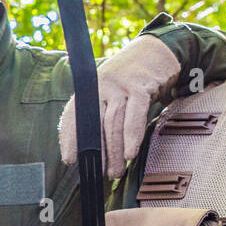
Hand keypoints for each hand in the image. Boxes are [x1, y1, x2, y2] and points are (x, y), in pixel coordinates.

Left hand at [58, 35, 182, 178]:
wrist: (157, 51)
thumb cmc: (132, 79)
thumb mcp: (111, 91)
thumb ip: (101, 113)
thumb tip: (93, 149)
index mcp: (89, 88)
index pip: (74, 115)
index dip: (69, 138)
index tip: (69, 160)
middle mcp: (101, 85)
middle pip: (95, 124)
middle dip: (97, 153)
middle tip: (100, 174)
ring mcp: (121, 85)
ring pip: (114, 123)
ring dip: (115, 151)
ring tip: (115, 172)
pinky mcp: (141, 86)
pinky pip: (135, 114)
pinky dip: (132, 136)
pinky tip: (131, 154)